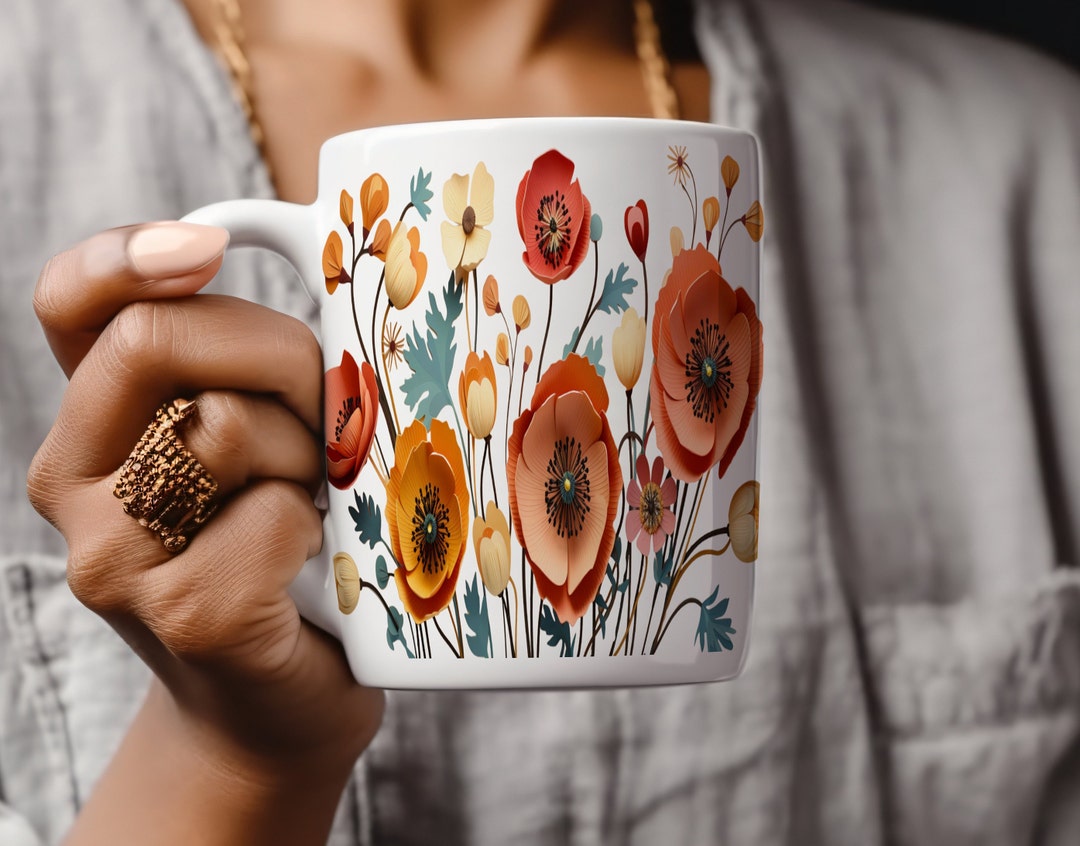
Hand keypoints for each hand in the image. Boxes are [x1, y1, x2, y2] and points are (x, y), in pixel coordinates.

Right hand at [27, 222, 383, 842]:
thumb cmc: (281, 552)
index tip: (211, 248)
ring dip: (307, 451)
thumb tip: (297, 247)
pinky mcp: (183, 613)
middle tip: (325, 413)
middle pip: (159, 341)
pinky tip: (314, 562)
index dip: (128, 253)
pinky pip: (272, 514)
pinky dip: (319, 526)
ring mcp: (113, 557)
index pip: (67, 304)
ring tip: (317, 500)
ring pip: (224, 424)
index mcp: (92, 423)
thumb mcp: (254, 443)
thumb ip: (244, 365)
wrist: (275, 702)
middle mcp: (73, 482)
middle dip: (275, 355)